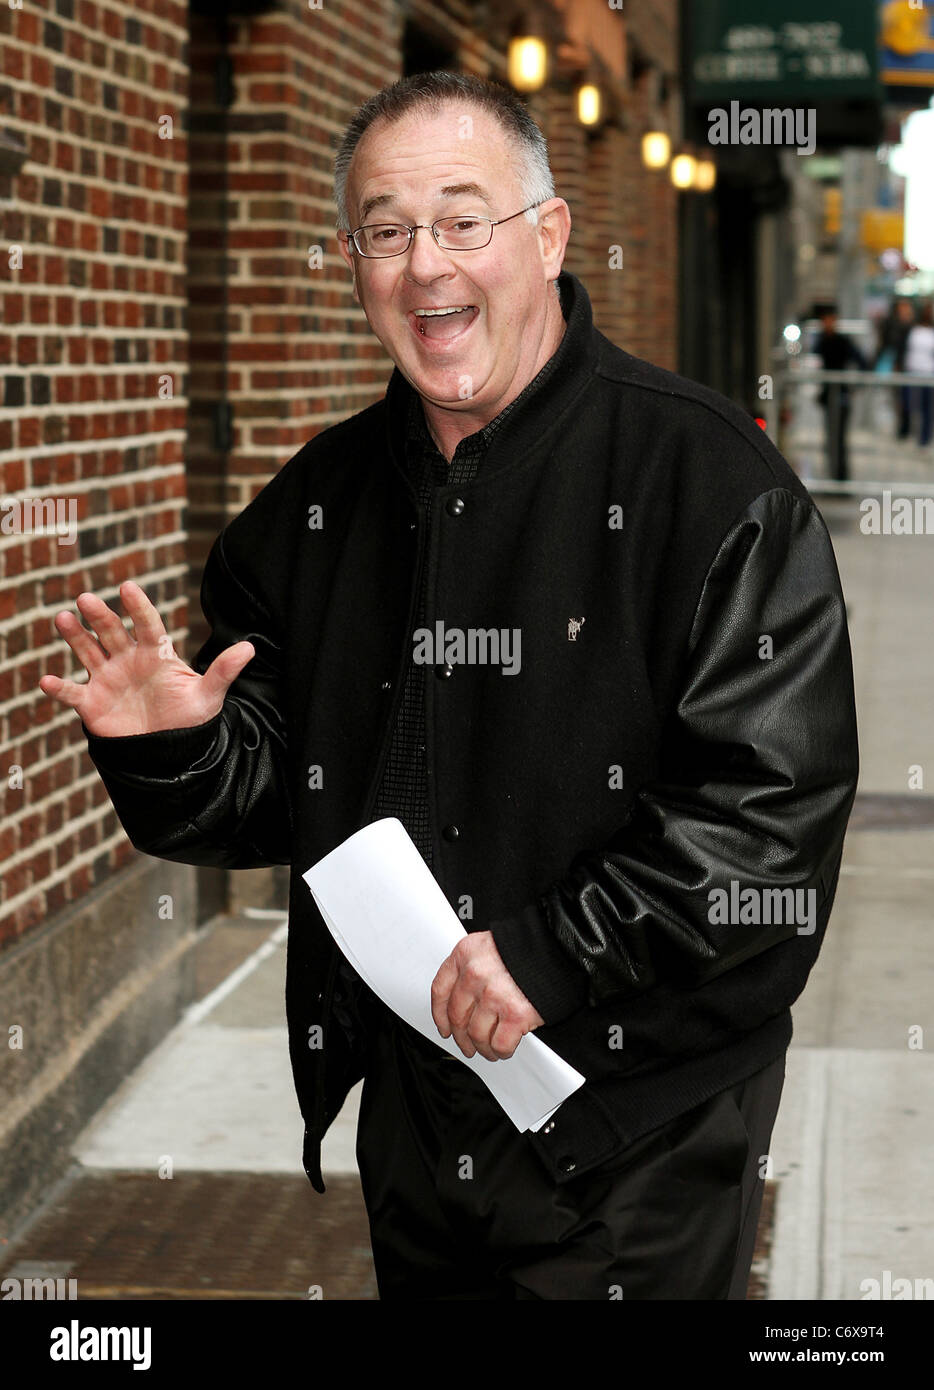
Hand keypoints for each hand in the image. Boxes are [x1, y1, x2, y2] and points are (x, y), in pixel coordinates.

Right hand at [38, 580, 255, 736]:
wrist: (169, 753)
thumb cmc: (189, 721)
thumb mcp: (208, 696)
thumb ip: (223, 671)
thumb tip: (250, 647)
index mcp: (155, 654)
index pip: (146, 625)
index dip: (138, 607)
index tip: (128, 587)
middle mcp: (128, 660)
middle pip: (111, 632)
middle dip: (99, 616)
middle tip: (85, 599)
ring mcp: (108, 679)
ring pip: (87, 652)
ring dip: (74, 636)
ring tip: (63, 618)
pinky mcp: (92, 703)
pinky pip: (72, 692)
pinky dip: (58, 688)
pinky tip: (46, 681)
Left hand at [430, 931, 544, 1061]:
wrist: (560, 948)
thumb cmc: (529, 947)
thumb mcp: (491, 945)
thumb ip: (473, 966)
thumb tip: (464, 999)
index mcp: (466, 954)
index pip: (441, 990)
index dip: (440, 1014)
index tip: (443, 1026)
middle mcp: (475, 974)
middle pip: (457, 1016)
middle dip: (461, 1037)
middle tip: (467, 1045)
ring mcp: (494, 995)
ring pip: (477, 1034)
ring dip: (482, 1048)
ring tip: (488, 1050)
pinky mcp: (515, 1014)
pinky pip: (500, 1044)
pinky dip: (500, 1051)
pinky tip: (503, 1050)